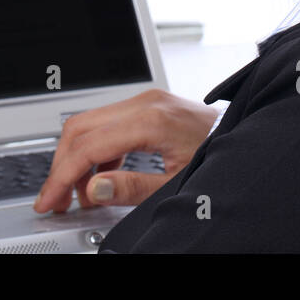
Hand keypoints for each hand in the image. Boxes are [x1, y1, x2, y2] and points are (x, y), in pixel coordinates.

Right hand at [33, 88, 219, 212]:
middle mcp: (145, 102)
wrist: (250, 141)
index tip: (50, 199)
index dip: (63, 176)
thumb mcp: (178, 184)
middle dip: (61, 166)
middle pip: (80, 127)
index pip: (88, 145)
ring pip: (89, 123)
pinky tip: (100, 179)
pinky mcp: (149, 106)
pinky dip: (96, 151)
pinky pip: (108, 123)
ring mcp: (146, 100)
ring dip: (76, 158)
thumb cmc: (221, 158)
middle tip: (54, 199)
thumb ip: (133, 187)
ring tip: (77, 195)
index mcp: (151, 119)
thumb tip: (94, 189)